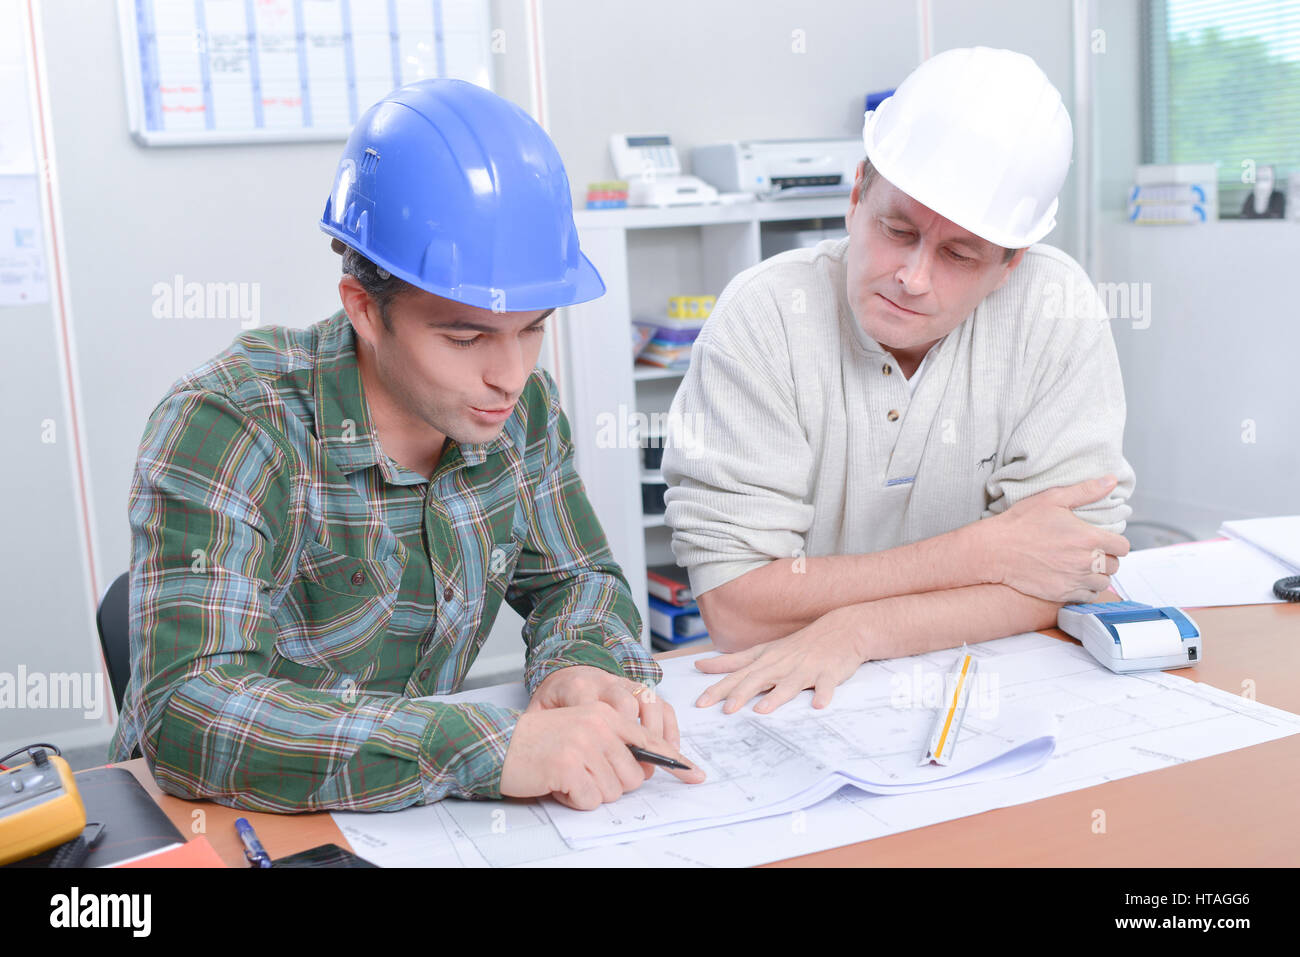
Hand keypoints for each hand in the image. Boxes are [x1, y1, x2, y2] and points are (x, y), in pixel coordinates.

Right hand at [500, 703, 704, 810]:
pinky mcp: (569, 765)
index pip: (650, 739)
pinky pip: (590, 801)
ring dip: (591, 793)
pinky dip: (575, 801)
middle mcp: (600, 725)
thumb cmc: (542, 741)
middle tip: (584, 774)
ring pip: (613, 791)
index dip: (674, 761)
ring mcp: (585, 744)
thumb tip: (646, 768)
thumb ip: (614, 741)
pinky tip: (558, 784)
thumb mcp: (583, 729)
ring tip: (567, 775)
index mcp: (606, 714)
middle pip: (633, 776)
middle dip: (612, 785)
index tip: (695, 775)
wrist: (499, 743)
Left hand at [528, 665, 680, 749]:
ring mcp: (627, 685)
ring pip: (649, 702)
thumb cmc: (555, 699)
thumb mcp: (538, 712)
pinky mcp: (640, 692)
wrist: (567, 674)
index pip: (594, 706)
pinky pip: (663, 705)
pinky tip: (671, 751)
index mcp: (578, 686)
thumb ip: (540, 730)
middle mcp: (606, 681)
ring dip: (657, 734)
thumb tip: (546, 759)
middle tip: (633, 768)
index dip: (603, 735)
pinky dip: (670, 728)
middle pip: (626, 702)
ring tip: (659, 763)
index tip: (604, 760)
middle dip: (632, 737)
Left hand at [694, 607, 869, 714]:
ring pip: (789, 684)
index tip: (700, 703)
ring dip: (776, 696)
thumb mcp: (763, 650)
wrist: (840, 630)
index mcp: (765, 660)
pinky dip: (823, 694)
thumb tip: (701, 666)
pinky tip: (819, 705)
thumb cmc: (798, 645)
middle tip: (726, 710)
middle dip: (741, 694)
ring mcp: (805, 668)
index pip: (737, 675)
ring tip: (762, 710)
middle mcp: (782, 664)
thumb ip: (733, 661)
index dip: (719, 688)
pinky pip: (826, 686)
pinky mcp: (829, 673)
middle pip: (758, 679)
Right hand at [985, 475, 1130, 602]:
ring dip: (1097, 575)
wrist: (995, 550)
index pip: (1122, 547)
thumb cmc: (1021, 523)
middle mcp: (1086, 561)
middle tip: (1090, 552)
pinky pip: (1087, 596)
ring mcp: (1074, 580)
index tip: (1105, 541)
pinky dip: (1084, 589)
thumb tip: (1111, 481)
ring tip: (1083, 567)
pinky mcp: (1062, 593)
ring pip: (1103, 583)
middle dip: (1106, 559)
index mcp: (1088, 538)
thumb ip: (1086, 491)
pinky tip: (1073, 579)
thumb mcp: (1053, 499)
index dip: (1116, 543)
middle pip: (1114, 566)